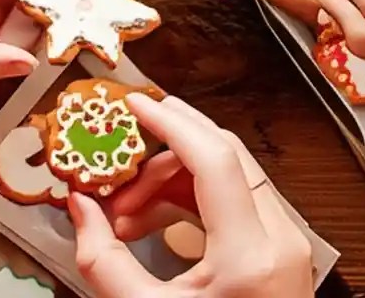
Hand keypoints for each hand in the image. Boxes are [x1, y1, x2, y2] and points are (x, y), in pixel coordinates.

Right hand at [69, 94, 312, 297]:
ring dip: (168, 181)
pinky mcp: (279, 252)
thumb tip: (79, 207)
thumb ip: (102, 259)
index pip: (213, 158)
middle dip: (159, 152)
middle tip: (114, 161)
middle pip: (221, 157)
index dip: (169, 122)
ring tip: (122, 214)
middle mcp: (279, 242)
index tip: (132, 104)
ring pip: (225, 176)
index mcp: (251, 256)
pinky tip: (148, 224)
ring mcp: (286, 245)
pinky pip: (232, 201)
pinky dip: (187, 201)